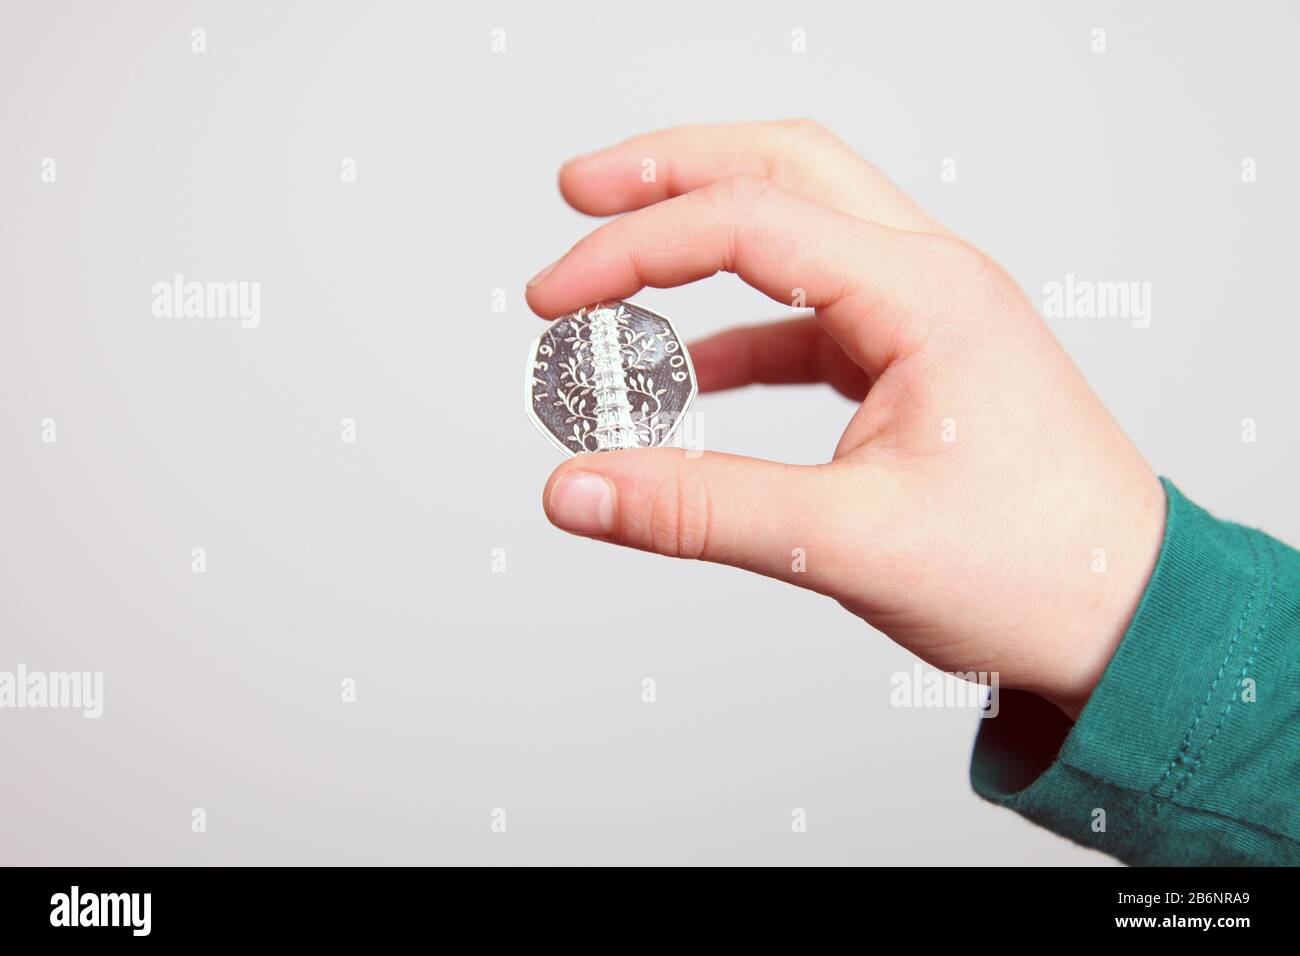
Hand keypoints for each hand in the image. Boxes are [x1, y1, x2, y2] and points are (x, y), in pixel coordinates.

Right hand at [525, 120, 1164, 718]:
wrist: (1127, 618)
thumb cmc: (1034, 571)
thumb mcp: (847, 542)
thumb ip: (698, 509)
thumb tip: (577, 487)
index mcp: (924, 294)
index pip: (748, 222)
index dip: (633, 250)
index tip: (554, 299)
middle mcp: (931, 281)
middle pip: (784, 170)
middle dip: (672, 172)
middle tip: (581, 191)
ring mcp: (929, 317)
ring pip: (801, 233)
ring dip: (705, 245)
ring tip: (616, 284)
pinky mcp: (920, 363)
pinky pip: (815, 319)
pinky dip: (742, 334)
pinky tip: (692, 376)